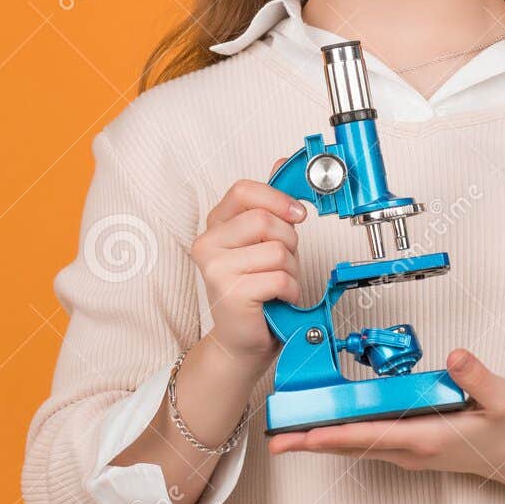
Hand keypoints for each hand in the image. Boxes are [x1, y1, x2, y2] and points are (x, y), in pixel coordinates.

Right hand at [190, 162, 304, 371]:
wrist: (243, 340)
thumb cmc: (256, 289)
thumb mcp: (265, 241)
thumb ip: (271, 204)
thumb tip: (282, 164)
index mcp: (215, 224)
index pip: (244, 191)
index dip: (278, 199)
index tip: (296, 214)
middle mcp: (207, 243)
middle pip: (265, 220)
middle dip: (289, 241)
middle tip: (284, 261)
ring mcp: (215, 269)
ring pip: (277, 251)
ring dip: (291, 270)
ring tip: (279, 283)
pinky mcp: (230, 293)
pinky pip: (279, 278)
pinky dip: (290, 289)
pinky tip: (279, 297)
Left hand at [267, 349, 504, 481]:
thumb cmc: (504, 427)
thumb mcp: (501, 398)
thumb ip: (477, 377)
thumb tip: (456, 357)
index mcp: (427, 438)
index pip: (372, 435)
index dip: (337, 435)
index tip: (307, 434)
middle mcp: (409, 450)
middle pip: (351, 445)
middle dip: (312, 443)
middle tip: (275, 439)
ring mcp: (405, 452)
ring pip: (353, 446)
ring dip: (319, 441)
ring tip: (284, 435)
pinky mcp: (405, 447)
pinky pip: (363, 442)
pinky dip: (337, 436)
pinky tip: (319, 428)